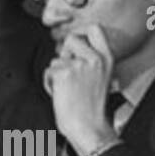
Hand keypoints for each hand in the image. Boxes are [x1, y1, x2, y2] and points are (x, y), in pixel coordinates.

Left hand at [44, 25, 117, 155]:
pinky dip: (49, 83)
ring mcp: (80, 65)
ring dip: (55, 73)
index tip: (73, 41)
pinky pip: (48, 71)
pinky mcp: (64, 73)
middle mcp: (95, 58)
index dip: (80, 31)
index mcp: (106, 58)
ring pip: (56, 59)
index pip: (94, 29)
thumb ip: (90, 60)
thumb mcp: (101, 78)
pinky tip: (59, 94)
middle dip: (63, 55)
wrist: (88, 126)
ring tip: (66, 89)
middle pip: (70, 39)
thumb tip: (70, 49)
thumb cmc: (91, 108)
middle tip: (67, 73)